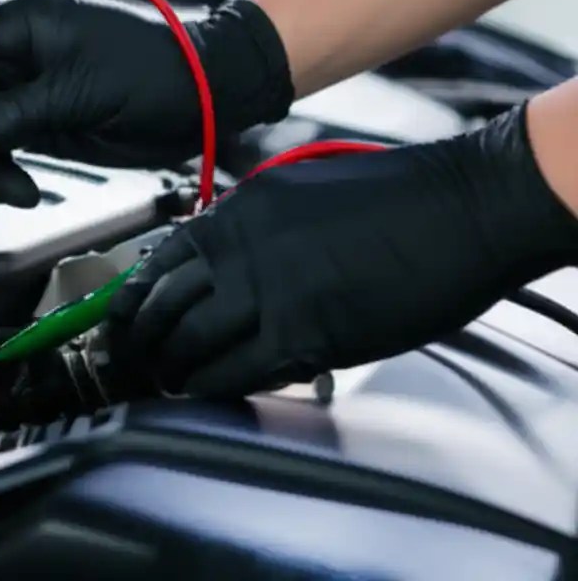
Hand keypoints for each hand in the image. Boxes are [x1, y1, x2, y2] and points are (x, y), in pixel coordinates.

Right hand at [0, 0, 293, 219]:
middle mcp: (12, 53)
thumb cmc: (157, 71)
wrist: (206, 97)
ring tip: (14, 195)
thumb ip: (18, 114)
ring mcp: (22, 89)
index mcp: (18, 23)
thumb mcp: (83, 92)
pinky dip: (2, 178)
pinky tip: (25, 193)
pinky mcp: (36, 122)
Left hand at [105, 105, 577, 398]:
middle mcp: (242, 246)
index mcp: (239, 209)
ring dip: (171, 367)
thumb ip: (252, 228)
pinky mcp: (303, 330)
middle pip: (162, 304)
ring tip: (167, 380)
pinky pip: (235, 369)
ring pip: (189, 340)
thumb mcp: (300, 194)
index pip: (160, 258)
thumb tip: (222, 266)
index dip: (133, 296)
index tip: (123, 316)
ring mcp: (269, 289)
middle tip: (136, 357)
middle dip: (140, 338)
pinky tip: (205, 389)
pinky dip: (212, 384)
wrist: (462, 206)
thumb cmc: (398, 199)